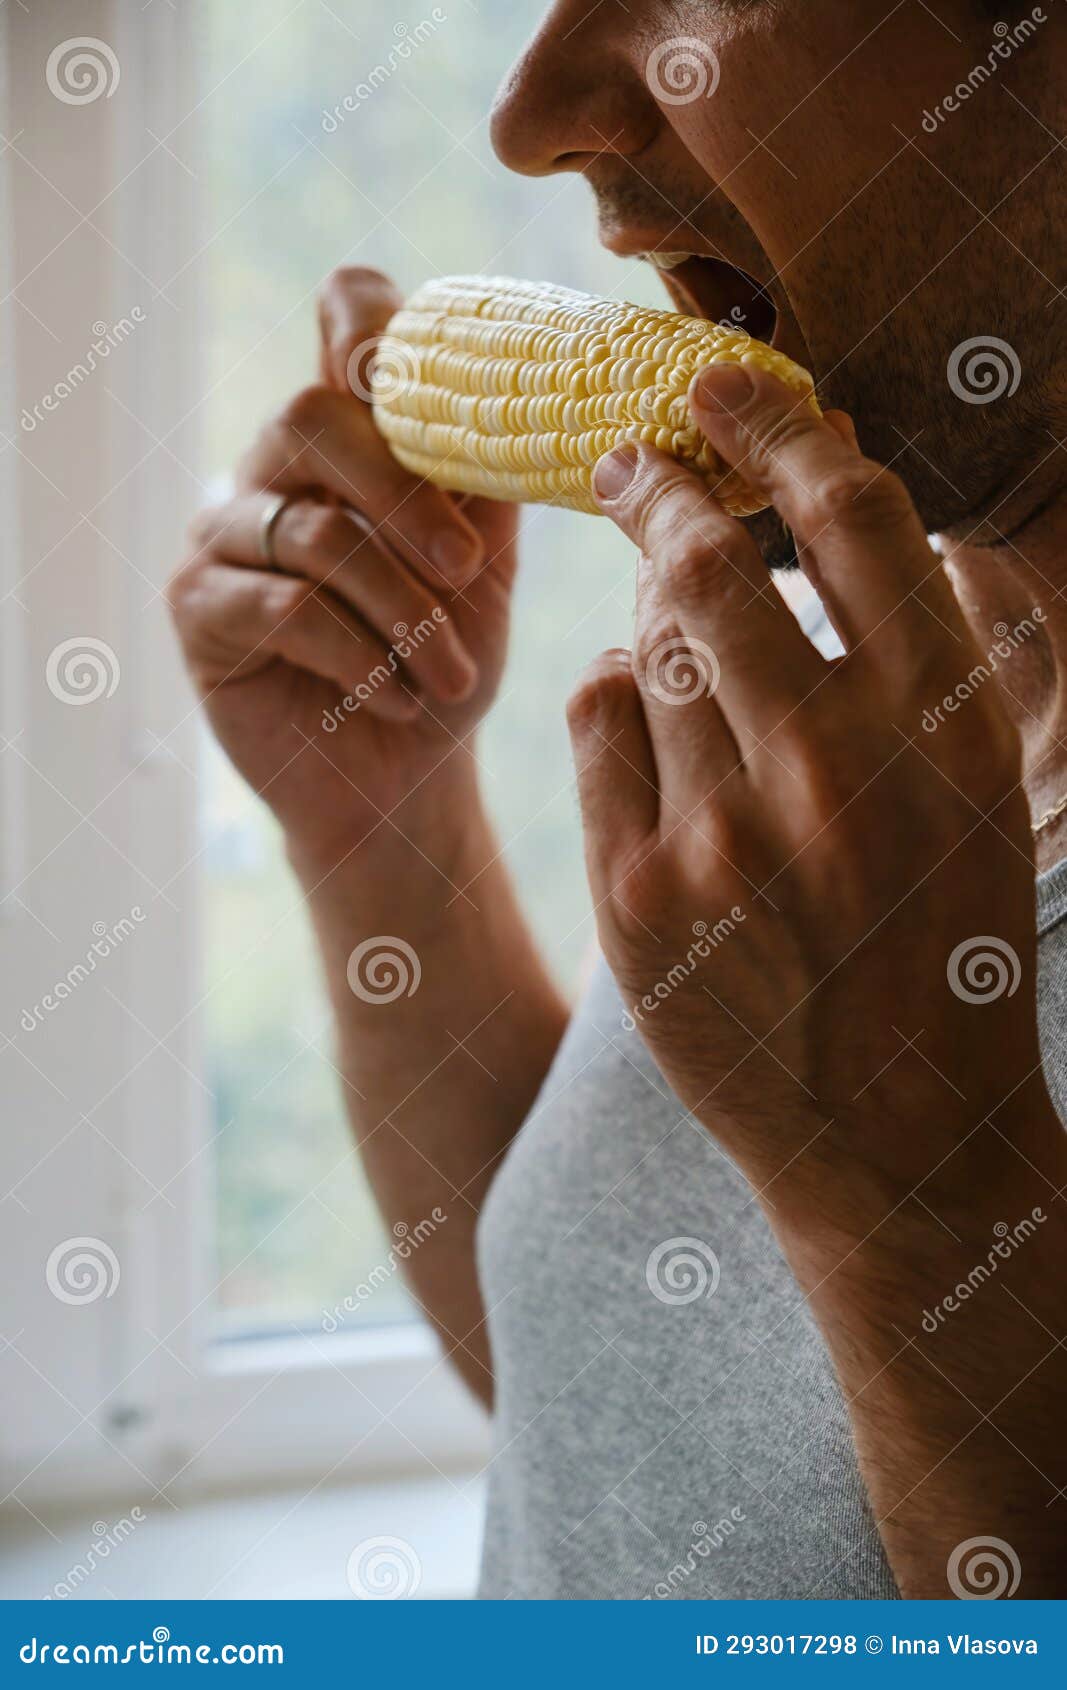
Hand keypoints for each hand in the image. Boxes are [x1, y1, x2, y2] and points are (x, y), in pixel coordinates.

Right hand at [169, 267, 518, 869]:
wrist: (404, 777)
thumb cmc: (446, 660)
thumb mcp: (485, 566)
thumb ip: (487, 478)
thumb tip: (535, 399)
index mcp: (353, 432)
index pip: (344, 314)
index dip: (373, 319)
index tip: (424, 376)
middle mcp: (277, 464)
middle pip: (311, 415)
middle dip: (404, 497)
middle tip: (467, 572)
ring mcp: (225, 529)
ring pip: (313, 532)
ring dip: (402, 612)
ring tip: (452, 675)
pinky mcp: (198, 605)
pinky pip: (283, 608)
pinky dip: (358, 658)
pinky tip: (395, 698)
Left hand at [569, 362, 1047, 1221]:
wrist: (898, 1141)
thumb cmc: (943, 948)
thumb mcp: (978, 794)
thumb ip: (920, 657)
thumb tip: (826, 515)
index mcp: (947, 726)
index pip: (852, 515)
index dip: (778, 428)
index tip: (725, 392)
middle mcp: (837, 769)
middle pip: (710, 562)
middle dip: (658, 491)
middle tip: (627, 465)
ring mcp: (727, 839)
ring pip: (644, 641)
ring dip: (650, 616)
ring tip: (670, 637)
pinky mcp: (640, 900)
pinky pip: (595, 720)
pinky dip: (613, 697)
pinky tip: (646, 727)